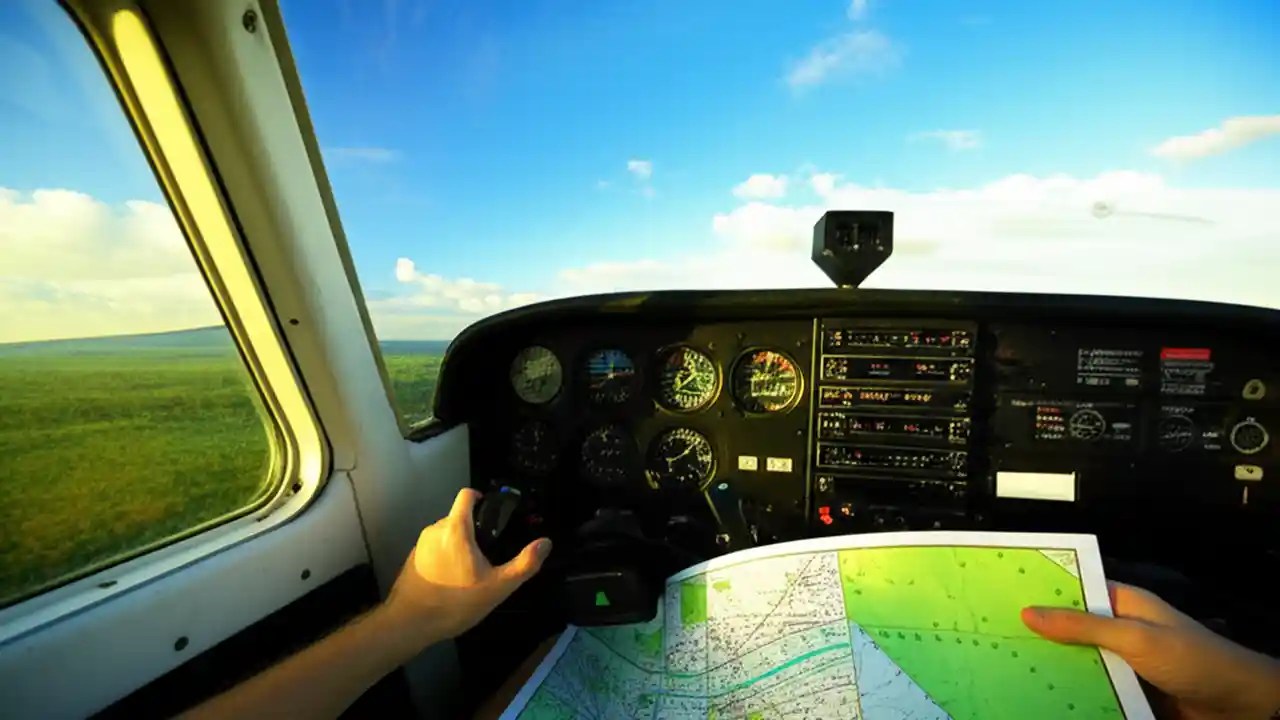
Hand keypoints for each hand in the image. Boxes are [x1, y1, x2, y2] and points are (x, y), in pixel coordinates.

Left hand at [384, 488, 551, 645]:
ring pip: (447, 534)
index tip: (493, 513)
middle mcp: (435, 530)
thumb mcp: (498, 587)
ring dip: (460, 545)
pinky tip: (452, 581)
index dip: (481, 497)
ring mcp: (421, 544)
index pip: (467, 495)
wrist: (411, 624)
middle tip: (489, 554)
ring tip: (471, 572)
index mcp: (456, 528)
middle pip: (459, 517)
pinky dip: (445, 557)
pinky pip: (435, 548)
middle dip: (475, 530)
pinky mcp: (412, 558)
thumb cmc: (456, 603)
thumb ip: (524, 564)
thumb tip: (546, 543)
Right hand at [1023, 582, 1279, 719]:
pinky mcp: (1127, 692)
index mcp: (1123, 603)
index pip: (1073, 590)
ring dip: (1052, 668)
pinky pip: (1092, 689)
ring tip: (1007, 669)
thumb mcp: (1135, 637)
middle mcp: (1120, 630)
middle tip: (993, 636)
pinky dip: (1073, 692)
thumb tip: (1029, 612)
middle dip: (1038, 634)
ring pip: (1077, 662)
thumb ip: (1083, 626)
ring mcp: (1123, 663)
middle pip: (1069, 629)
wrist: (1240, 707)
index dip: (1040, 591)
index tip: (999, 595)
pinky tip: (1043, 696)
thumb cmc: (1194, 659)